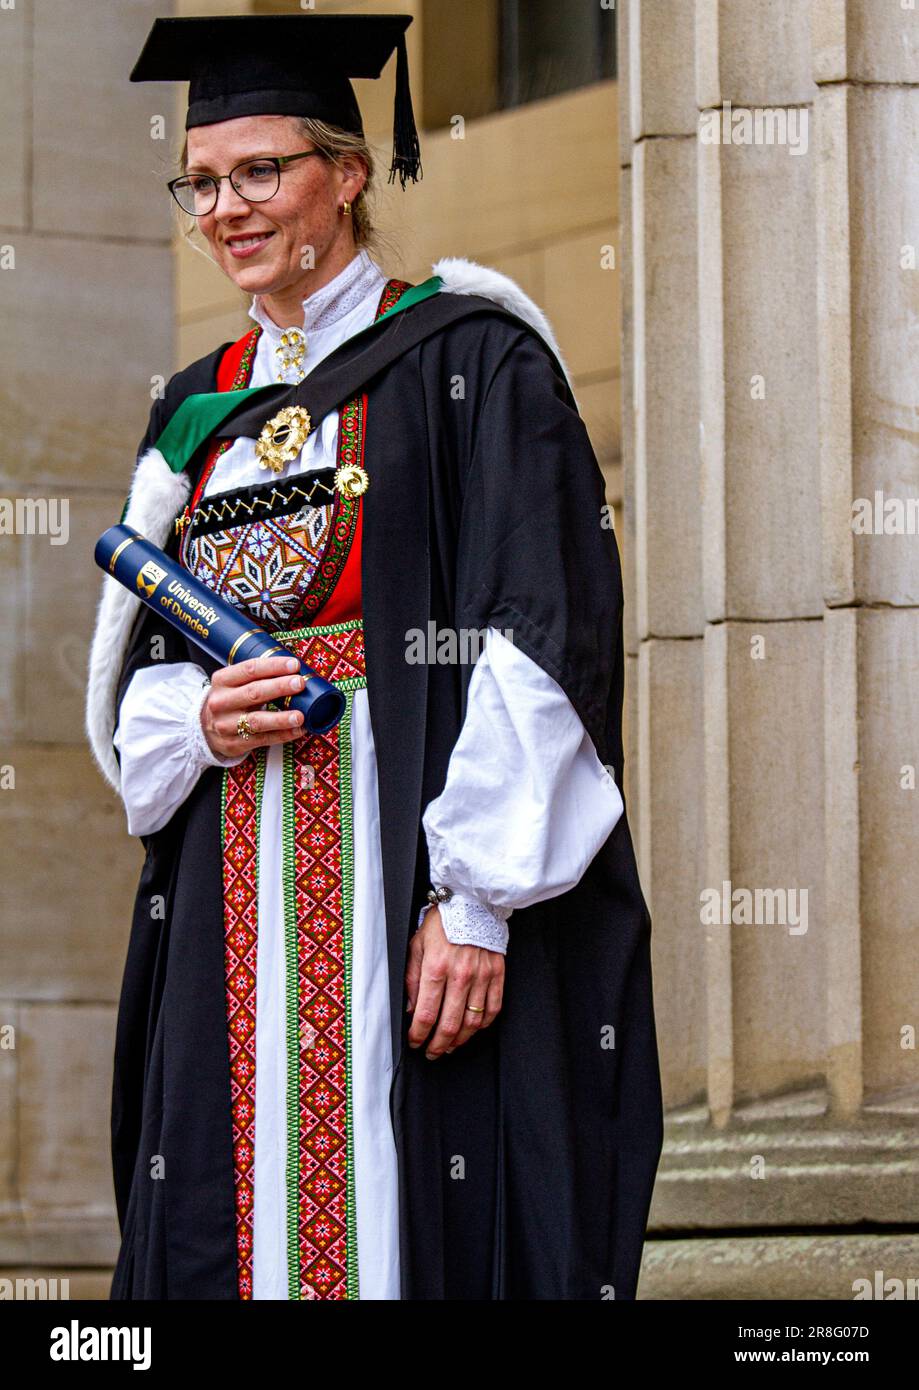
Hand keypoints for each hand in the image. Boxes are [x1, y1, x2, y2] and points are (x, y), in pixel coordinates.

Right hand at [200, 655, 307, 757]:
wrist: (205, 729)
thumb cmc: (229, 701)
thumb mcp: (233, 684)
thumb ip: (258, 678)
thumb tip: (295, 671)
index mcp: (222, 681)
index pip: (249, 669)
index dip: (273, 666)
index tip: (294, 665)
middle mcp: (221, 702)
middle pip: (253, 693)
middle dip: (279, 687)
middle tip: (299, 683)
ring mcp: (226, 725)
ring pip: (257, 721)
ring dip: (281, 718)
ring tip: (300, 716)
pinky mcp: (234, 744)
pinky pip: (263, 740)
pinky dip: (283, 735)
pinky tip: (298, 731)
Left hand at [404, 906, 504, 1059]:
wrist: (471, 902)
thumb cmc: (441, 924)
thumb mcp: (416, 946)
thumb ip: (412, 980)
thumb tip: (412, 1009)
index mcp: (436, 968)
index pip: (426, 1014)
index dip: (418, 1035)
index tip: (415, 1042)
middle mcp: (460, 975)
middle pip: (449, 1025)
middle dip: (438, 1045)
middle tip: (432, 1052)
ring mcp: (482, 976)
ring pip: (472, 1022)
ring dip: (459, 1040)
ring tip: (450, 1046)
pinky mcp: (497, 974)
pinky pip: (493, 1009)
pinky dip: (482, 1025)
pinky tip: (472, 1029)